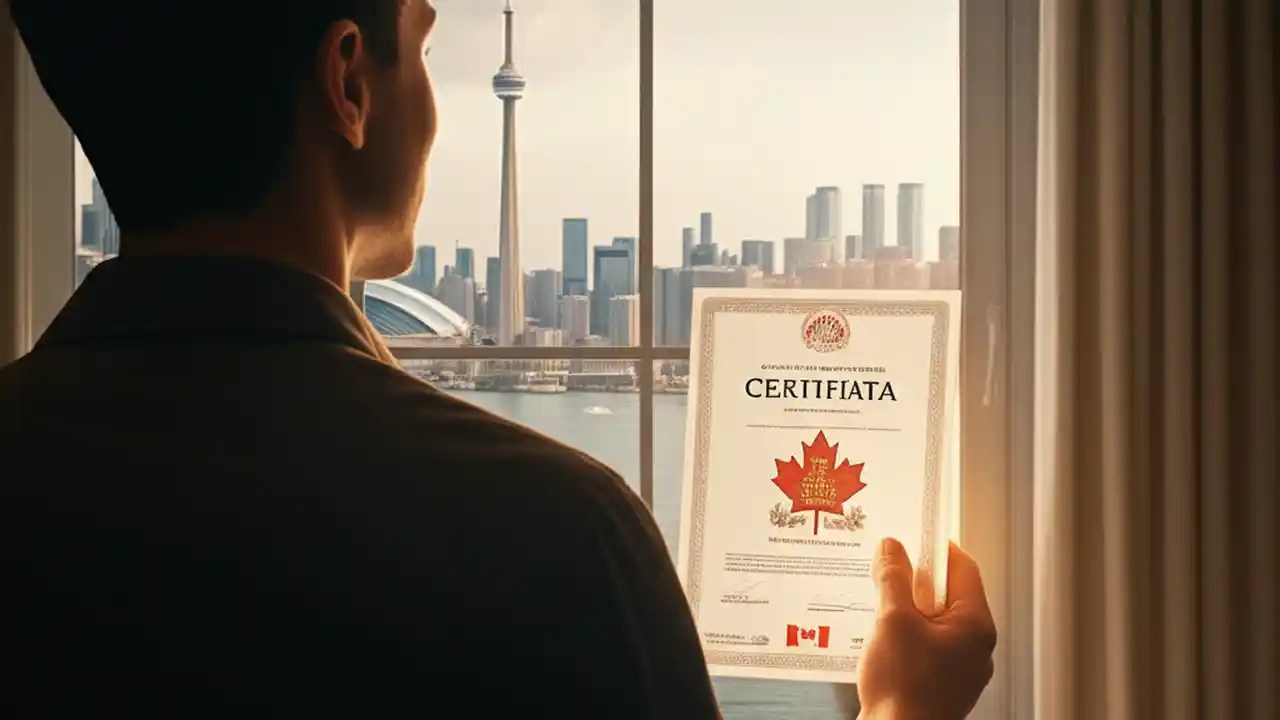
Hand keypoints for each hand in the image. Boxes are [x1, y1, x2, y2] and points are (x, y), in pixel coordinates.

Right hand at [854, 538, 996, 719]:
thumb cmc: (904, 690)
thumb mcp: (892, 620)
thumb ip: (892, 578)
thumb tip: (892, 549)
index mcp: (975, 626)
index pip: (963, 568)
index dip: (935, 547)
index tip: (911, 536)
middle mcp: (974, 646)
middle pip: (947, 593)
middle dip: (914, 581)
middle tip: (886, 573)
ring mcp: (959, 667)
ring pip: (934, 620)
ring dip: (906, 608)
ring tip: (879, 607)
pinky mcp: (940, 682)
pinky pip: (925, 644)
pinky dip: (904, 634)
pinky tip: (880, 638)